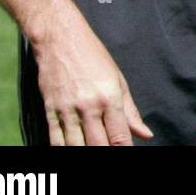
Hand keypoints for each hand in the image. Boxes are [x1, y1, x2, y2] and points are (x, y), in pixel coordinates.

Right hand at [32, 11, 152, 145]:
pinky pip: (55, 141)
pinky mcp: (50, 111)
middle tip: (109, 155)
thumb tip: (146, 134)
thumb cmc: (93, 56)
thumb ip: (130, 111)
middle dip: (105, 154)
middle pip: (98, 146)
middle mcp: (89, 106)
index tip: (127, 154)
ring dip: (85, 154)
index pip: (119, 136)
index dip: (124, 151)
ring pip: (76, 148)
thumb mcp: (118, 79)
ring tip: (92, 153)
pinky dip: (63, 150)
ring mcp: (68, 110)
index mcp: (110, 97)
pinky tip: (72, 152)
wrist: (60, 39)